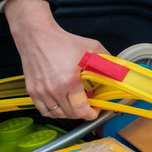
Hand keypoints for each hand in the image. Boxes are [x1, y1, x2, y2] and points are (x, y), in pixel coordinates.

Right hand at [3, 0, 103, 119]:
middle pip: (70, 114)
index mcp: (69, 82)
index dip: (92, 114)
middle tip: (89, 105)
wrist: (37, 36)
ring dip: (69, 113)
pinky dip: (54, 111)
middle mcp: (53, 90)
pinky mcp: (32, 91)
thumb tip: (119, 72)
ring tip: (76, 104)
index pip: (81, 110)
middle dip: (83, 112)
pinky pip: (44, 110)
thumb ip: (107, 62)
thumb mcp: (92, 48)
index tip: (97, 109)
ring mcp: (41, 92)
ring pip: (57, 114)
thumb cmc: (63, 42)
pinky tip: (62, 104)